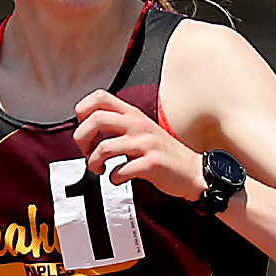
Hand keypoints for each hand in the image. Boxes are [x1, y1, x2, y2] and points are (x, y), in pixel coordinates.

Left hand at [72, 89, 204, 202]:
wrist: (193, 171)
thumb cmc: (163, 153)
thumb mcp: (141, 130)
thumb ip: (118, 125)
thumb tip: (88, 129)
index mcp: (133, 114)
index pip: (99, 97)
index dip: (83, 112)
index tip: (86, 130)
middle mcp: (138, 125)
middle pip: (95, 119)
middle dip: (82, 139)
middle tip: (87, 152)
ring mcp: (145, 144)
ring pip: (104, 147)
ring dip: (94, 162)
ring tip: (99, 168)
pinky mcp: (152, 164)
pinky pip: (121, 170)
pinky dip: (113, 178)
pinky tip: (117, 178)